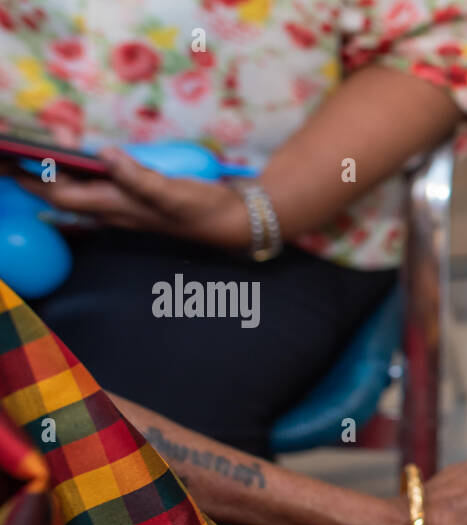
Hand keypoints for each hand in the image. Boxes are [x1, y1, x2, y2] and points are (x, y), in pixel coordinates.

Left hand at [13, 147, 248, 249]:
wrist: (237, 223)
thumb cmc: (205, 211)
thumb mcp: (172, 192)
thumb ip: (138, 176)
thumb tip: (104, 154)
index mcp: (118, 206)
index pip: (62, 193)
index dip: (33, 179)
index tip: (10, 162)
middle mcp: (117, 209)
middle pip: (65, 194)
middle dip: (37, 177)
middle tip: (16, 156)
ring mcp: (129, 205)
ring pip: (82, 192)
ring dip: (60, 174)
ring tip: (46, 153)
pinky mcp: (141, 199)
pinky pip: (102, 187)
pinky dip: (87, 173)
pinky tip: (87, 163)